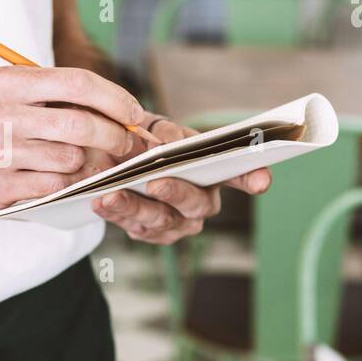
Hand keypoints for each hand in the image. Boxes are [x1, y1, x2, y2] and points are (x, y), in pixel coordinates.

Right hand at [0, 65, 145, 211]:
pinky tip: (61, 178)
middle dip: (114, 137)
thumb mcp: (3, 90)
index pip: (77, 83)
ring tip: (89, 162)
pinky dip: (66, 184)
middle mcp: (1, 114)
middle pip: (80, 124)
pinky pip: (53, 186)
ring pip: (70, 159)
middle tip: (127, 145)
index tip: (134, 114)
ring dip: (89, 163)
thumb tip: (114, 107)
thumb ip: (50, 92)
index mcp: (7, 82)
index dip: (115, 99)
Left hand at [90, 113, 270, 243]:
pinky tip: (100, 202)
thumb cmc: (143, 141)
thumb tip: (168, 141)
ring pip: (161, 220)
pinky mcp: (153, 234)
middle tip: (155, 182)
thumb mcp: (151, 126)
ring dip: (133, 206)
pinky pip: (136, 228)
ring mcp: (179, 222)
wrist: (113, 162)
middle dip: (175, 192)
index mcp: (213, 171)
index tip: (261, 180)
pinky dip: (116, 214)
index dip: (253, 177)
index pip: (240, 174)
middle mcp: (203, 201)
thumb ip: (163, 131)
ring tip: (109, 194)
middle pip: (196, 203)